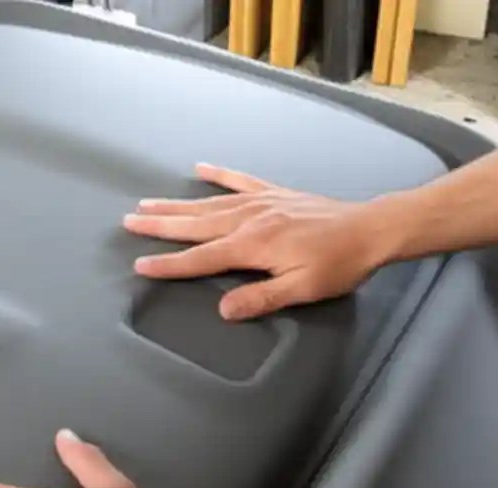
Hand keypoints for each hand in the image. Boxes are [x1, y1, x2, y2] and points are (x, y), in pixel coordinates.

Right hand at [124, 163, 405, 320]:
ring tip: (148, 203)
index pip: (201, 259)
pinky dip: (219, 174)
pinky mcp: (274, 193)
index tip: (140, 266)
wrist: (370, 230)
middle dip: (160, 224)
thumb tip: (223, 310)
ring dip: (177, 204)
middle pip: (195, 224)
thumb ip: (261, 299)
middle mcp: (249, 219)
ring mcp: (261, 202)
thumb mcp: (301, 290)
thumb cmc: (338, 265)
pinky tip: (200, 168)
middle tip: (128, 221)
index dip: (169, 265)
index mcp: (252, 246)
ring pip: (209, 204)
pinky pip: (240, 181)